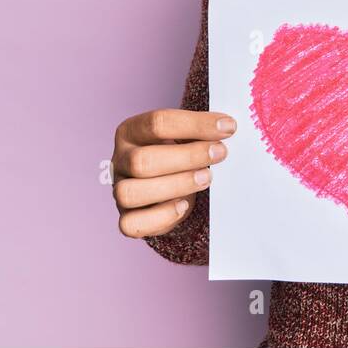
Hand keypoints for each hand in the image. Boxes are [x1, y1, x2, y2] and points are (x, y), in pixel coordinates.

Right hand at [112, 109, 235, 238]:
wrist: (169, 186)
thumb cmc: (179, 154)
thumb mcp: (186, 136)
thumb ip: (200, 131)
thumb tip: (226, 127)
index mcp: (131, 131)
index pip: (157, 123)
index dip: (195, 124)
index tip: (228, 127)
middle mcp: (120, 160)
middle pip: (142, 160)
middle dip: (188, 157)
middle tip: (220, 153)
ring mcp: (119, 190)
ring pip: (131, 193)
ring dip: (176, 185)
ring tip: (207, 178)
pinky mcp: (127, 218)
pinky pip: (131, 224)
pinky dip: (161, 217)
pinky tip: (184, 205)